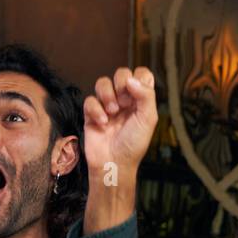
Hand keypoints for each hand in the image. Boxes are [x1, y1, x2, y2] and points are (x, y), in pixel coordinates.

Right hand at [83, 66, 156, 183]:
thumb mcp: (148, 119)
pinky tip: (102, 123)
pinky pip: (89, 100)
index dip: (138, 78)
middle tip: (124, 104)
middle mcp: (125, 100)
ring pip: (102, 82)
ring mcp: (107, 106)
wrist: (114, 163)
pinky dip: (95, 110)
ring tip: (112, 112)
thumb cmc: (133, 145)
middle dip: (121, 85)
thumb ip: (145, 95)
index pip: (141, 75)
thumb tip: (131, 79)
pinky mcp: (92, 114)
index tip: (137, 93)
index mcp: (140, 100)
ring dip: (107, 95)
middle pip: (121, 73)